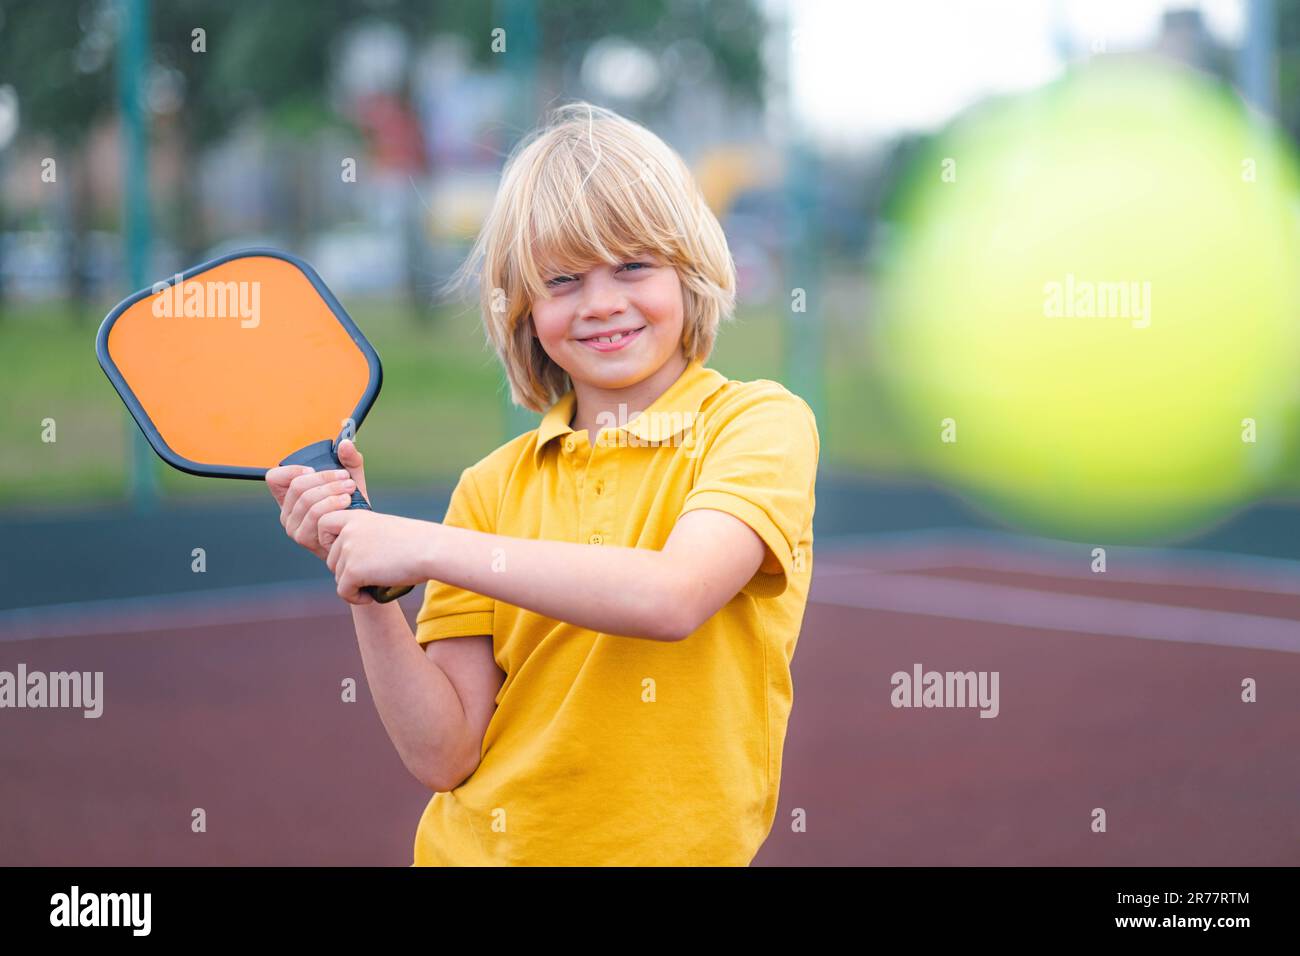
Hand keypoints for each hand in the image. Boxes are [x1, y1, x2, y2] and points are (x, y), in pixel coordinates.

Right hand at [265, 439, 369, 560]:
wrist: (361, 535)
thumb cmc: (352, 507)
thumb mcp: (351, 480)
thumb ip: (350, 461)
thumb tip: (346, 444)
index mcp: (289, 496)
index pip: (274, 478)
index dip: (292, 470)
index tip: (313, 469)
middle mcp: (286, 512)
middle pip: (296, 487)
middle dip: (324, 479)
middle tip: (345, 478)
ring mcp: (293, 527)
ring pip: (307, 500)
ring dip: (331, 491)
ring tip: (350, 489)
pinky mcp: (304, 538)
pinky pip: (315, 517)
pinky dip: (333, 506)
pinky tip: (347, 504)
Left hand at [318, 509, 436, 605]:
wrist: (431, 550)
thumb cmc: (417, 542)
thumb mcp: (386, 530)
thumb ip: (364, 537)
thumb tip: (349, 559)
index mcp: (356, 517)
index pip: (323, 523)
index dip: (328, 540)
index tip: (347, 552)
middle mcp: (348, 530)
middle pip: (332, 558)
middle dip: (347, 571)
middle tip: (370, 576)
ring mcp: (349, 550)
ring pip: (338, 576)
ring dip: (353, 585)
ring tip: (374, 586)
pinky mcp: (353, 570)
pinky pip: (343, 591)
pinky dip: (355, 598)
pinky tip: (371, 597)